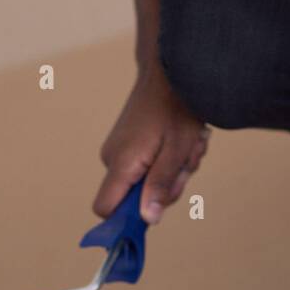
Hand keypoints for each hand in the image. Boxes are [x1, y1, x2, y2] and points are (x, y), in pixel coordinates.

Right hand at [93, 61, 209, 223]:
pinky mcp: (126, 144)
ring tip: (184, 147)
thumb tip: (147, 220)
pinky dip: (166, 160)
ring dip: (171, 172)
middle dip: (164, 189)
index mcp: (121, 164)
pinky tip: (178, 143)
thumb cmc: (176, 107)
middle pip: (134, 199)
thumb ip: (160, 187)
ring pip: (145, 182)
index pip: (105, 209)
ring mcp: (118, 150)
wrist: (169, 69)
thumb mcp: (177, 152)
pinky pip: (146, 167)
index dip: (126, 220)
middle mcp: (112, 159)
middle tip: (184, 165)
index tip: (153, 211)